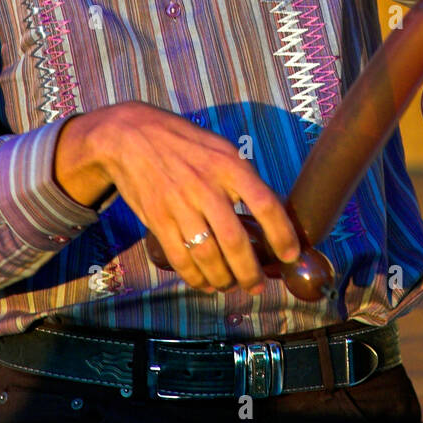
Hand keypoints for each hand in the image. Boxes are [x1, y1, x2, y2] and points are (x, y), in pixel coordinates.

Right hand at [55, 102, 300, 294]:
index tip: (291, 254)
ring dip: (223, 279)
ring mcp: (180, 204)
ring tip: (230, 286)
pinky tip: (203, 282)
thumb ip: (242, 178)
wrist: (131, 136)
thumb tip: (270, 212)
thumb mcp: (220, 148)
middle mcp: (206, 186)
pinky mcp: (157, 219)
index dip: (282, 234)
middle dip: (250, 272)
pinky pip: (180, 258)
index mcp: (229, 165)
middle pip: (235, 241)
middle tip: (257, 286)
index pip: (265, 204)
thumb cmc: (184, 143)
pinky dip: (194, 277)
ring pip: (208, 256)